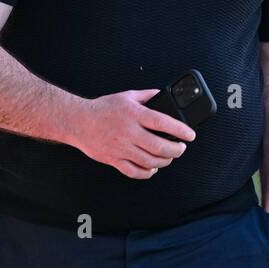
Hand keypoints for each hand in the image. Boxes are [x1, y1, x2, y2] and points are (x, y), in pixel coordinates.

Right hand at [65, 88, 195, 179]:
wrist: (77, 121)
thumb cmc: (103, 108)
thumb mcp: (127, 96)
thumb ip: (147, 95)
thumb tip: (164, 95)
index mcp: (134, 114)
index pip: (163, 123)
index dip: (180, 130)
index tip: (190, 135)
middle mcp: (129, 132)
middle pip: (159, 147)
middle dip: (176, 150)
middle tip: (181, 148)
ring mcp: (121, 148)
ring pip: (149, 161)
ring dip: (164, 161)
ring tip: (169, 157)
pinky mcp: (113, 159)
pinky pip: (134, 172)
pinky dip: (147, 172)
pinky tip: (152, 168)